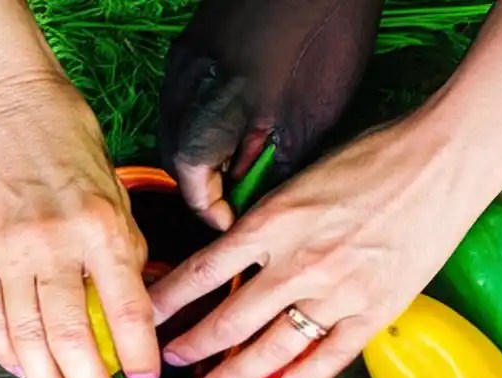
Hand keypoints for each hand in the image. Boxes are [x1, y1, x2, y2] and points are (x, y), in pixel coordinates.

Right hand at [0, 77, 157, 377]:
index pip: (126, 308)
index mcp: (100, 227)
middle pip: (72, 336)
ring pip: (27, 337)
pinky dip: (7, 352)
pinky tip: (24, 371)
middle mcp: (54, 243)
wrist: (7, 106)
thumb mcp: (116, 192)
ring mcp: (7, 251)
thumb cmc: (69, 143)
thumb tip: (136, 309)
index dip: (138, 353)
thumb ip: (124, 251)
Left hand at [150, 113, 480, 377]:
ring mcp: (339, 291)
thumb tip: (229, 253)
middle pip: (229, 320)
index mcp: (272, 225)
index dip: (167, 302)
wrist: (444, 157)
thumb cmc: (370, 157)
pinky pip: (333, 352)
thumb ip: (263, 222)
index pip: (201, 272)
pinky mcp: (377, 308)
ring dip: (236, 373)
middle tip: (168, 364)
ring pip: (274, 347)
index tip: (143, 319)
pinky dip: (307, 374)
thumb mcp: (297, 180)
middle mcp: (298, 263)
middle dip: (192, 347)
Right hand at [159, 0, 382, 227]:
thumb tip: (258, 202)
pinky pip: (182, 93)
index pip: (190, 185)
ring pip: (175, 126)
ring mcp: (183, 61)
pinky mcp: (191, 40)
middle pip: (175, 158)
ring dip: (199, 150)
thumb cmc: (326, 32)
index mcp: (212, 115)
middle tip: (235, 197)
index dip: (212, 211)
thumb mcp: (313, 118)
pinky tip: (234, 114)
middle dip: (201, 184)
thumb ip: (275, 168)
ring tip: (237, 158)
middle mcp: (185, 89)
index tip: (232, 222)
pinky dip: (199, 116)